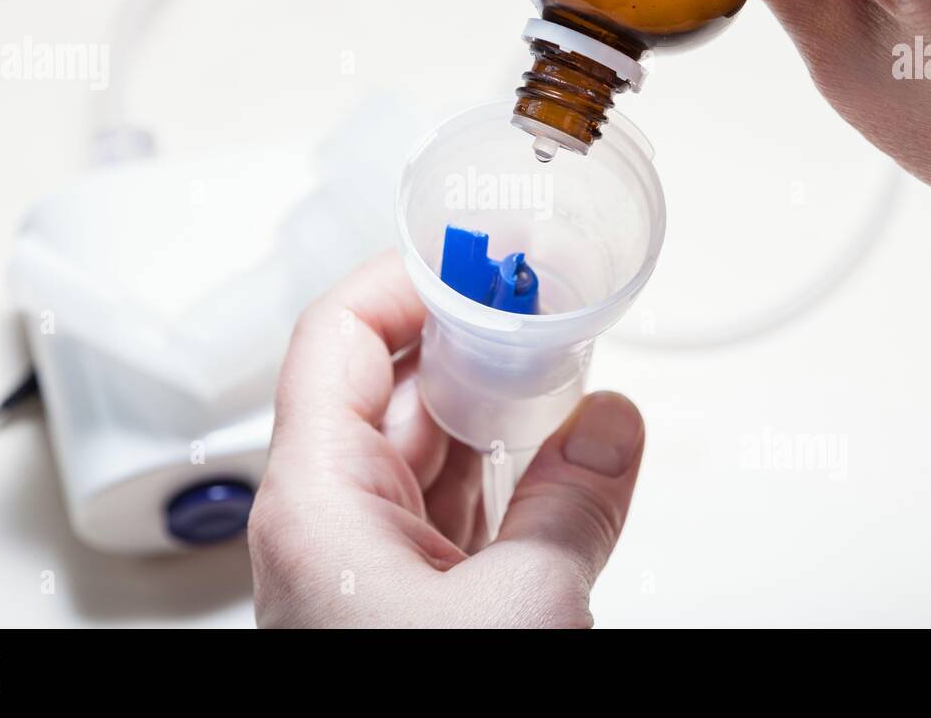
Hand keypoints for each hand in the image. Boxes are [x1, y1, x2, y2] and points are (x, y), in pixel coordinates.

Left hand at [247, 252, 644, 627]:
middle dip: (470, 341)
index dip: (408, 281)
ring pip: (425, 450)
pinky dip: (500, 476)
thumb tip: (613, 426)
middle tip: (542, 308)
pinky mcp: (402, 600)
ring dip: (493, 410)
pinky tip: (554, 460)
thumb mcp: (521, 606)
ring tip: (562, 372)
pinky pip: (445, 509)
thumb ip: (573, 505)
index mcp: (317, 501)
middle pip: (390, 386)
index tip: (480, 257)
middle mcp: (326, 523)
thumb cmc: (419, 709)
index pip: (339, 337)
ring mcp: (363, 564)